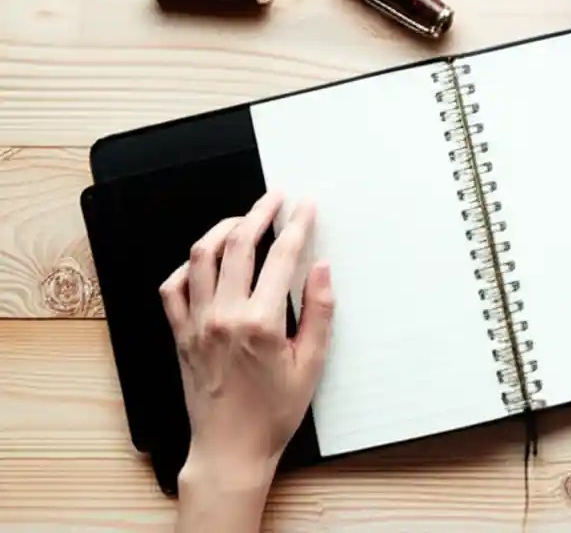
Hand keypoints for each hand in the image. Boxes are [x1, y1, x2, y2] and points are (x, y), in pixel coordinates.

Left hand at [158, 192, 333, 527]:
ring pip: (200, 257)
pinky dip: (188, 266)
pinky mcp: (180, 334)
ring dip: (222, 229)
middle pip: (237, 244)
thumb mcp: (311, 364)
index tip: (305, 207)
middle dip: (259, 213)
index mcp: (260, 323)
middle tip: (275, 198)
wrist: (230, 449)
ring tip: (242, 220)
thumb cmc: (272, 414)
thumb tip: (321, 269)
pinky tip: (204, 260)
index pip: (281, 257)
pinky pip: (173, 287)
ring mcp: (196, 323)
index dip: (296, 225)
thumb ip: (319, 312)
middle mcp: (224, 316)